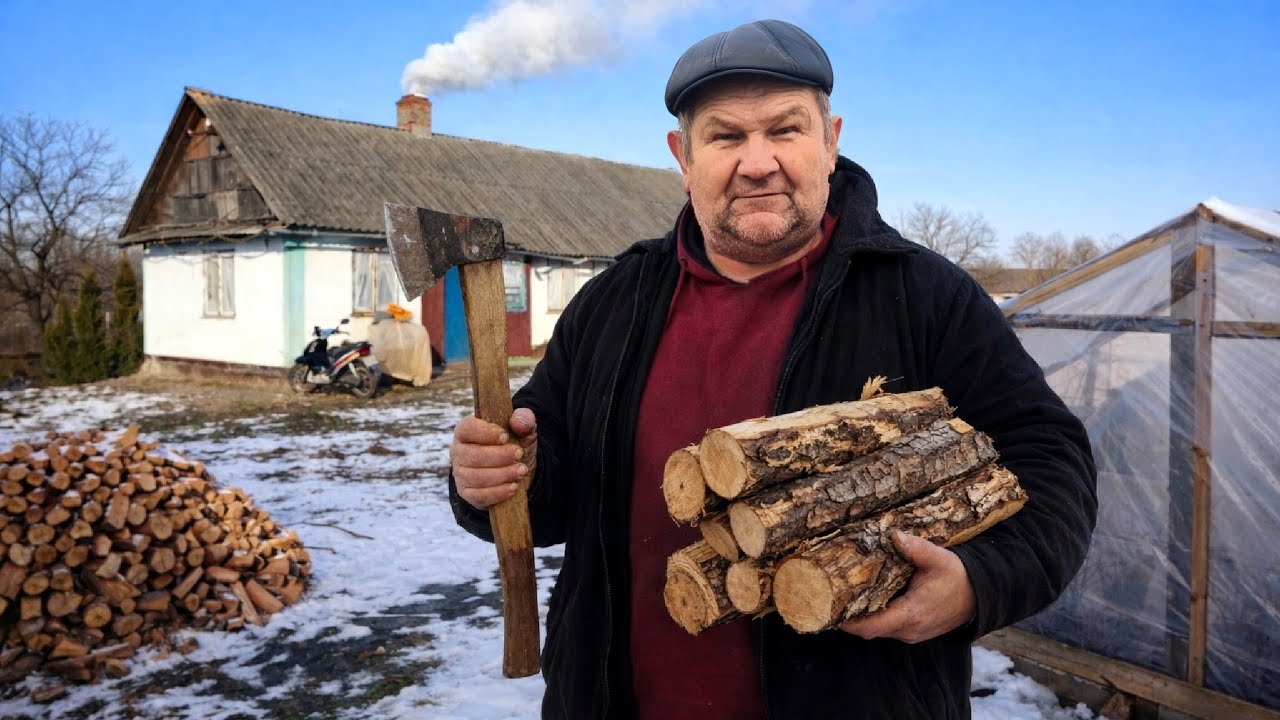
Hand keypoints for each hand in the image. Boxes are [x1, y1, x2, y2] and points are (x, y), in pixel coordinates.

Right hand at [449, 408, 537, 509]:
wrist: (516, 467)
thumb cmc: (514, 442)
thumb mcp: (523, 429)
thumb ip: (523, 420)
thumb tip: (518, 423)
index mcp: (466, 430)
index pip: (466, 429)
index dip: (484, 432)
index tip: (505, 437)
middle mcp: (458, 451)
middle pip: (472, 455)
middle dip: (499, 456)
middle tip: (519, 454)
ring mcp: (460, 473)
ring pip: (476, 477)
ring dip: (502, 475)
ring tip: (522, 471)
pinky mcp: (466, 492)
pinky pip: (478, 496)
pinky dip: (497, 493)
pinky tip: (513, 488)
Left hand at [839, 531, 975, 642]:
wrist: (979, 596)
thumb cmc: (958, 578)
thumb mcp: (938, 558)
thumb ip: (915, 548)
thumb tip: (894, 535)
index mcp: (911, 614)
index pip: (870, 626)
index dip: (847, 621)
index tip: (829, 608)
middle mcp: (908, 630)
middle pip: (869, 630)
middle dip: (849, 617)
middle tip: (830, 596)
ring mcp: (911, 633)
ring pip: (877, 630)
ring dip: (862, 617)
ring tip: (843, 596)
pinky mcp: (913, 631)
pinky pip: (887, 628)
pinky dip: (874, 617)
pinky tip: (865, 599)